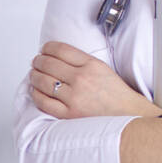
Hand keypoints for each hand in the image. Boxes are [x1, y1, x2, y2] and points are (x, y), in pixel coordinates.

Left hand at [27, 41, 159, 119]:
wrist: (127, 113)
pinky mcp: (69, 113)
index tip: (44, 50)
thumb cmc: (116, 93)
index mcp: (92, 65)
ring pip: (42, 81)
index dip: (47, 48)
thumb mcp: (103, 68)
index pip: (61, 50)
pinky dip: (36, 94)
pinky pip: (43, 101)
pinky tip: (36, 91)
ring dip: (34, 76)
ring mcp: (74, 97)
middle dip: (38, 61)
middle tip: (36, 62)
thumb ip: (82, 62)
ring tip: (34, 75)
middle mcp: (82, 79)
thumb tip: (57, 57)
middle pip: (48, 64)